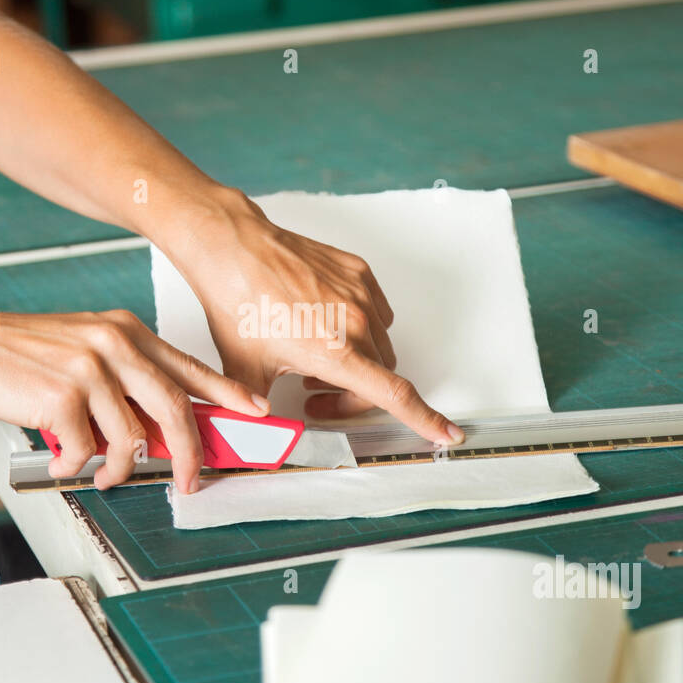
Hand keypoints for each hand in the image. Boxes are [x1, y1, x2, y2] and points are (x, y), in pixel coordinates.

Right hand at [0, 306, 268, 490]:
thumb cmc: (20, 355)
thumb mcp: (85, 352)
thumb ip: (125, 383)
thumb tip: (159, 430)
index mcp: (126, 332)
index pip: (191, 367)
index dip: (229, 394)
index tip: (256, 413)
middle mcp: (115, 345)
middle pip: (175, 408)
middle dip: (190, 453)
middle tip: (191, 480)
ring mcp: (91, 369)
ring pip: (131, 438)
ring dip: (119, 468)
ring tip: (101, 473)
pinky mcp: (63, 396)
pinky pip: (86, 450)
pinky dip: (75, 465)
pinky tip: (61, 458)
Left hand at [170, 188, 463, 444]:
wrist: (234, 248)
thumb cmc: (238, 302)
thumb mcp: (245, 369)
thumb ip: (257, 409)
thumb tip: (257, 431)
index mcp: (335, 353)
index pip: (394, 395)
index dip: (425, 419)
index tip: (448, 434)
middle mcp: (356, 323)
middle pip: (380, 377)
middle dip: (353, 396)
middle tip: (314, 397)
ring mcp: (360, 294)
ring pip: (379, 345)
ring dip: (357, 361)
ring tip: (313, 357)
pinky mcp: (358, 272)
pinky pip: (377, 312)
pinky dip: (359, 327)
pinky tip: (323, 325)